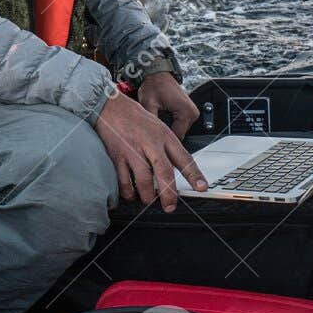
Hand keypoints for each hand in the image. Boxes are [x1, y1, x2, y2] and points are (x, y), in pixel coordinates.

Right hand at [93, 89, 206, 211]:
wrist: (110, 106)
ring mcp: (133, 150)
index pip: (183, 158)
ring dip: (147, 196)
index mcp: (164, 136)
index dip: (194, 175)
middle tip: (170, 206)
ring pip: (144, 180)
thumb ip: (167, 148)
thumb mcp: (158, 127)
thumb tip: (176, 170)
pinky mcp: (117, 156)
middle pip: (164, 172)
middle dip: (169, 193)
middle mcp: (150, 143)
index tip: (202, 188)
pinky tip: (131, 195)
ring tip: (149, 200)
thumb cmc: (135, 118)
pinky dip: (128, 192)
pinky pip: (123, 181)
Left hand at [135, 71, 199, 138]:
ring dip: (169, 129)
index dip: (164, 141)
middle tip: (153, 130)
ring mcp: (192, 112)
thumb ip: (151, 121)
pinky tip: (162, 119)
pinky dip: (171, 124)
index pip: (177, 137)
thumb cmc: (154, 85)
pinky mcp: (188, 111)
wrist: (158, 73)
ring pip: (180, 130)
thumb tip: (149, 136)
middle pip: (179, 135)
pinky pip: (180, 124)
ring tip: (157, 123)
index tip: (154, 141)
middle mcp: (192, 113)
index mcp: (186, 112)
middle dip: (166, 134)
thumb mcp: (149, 104)